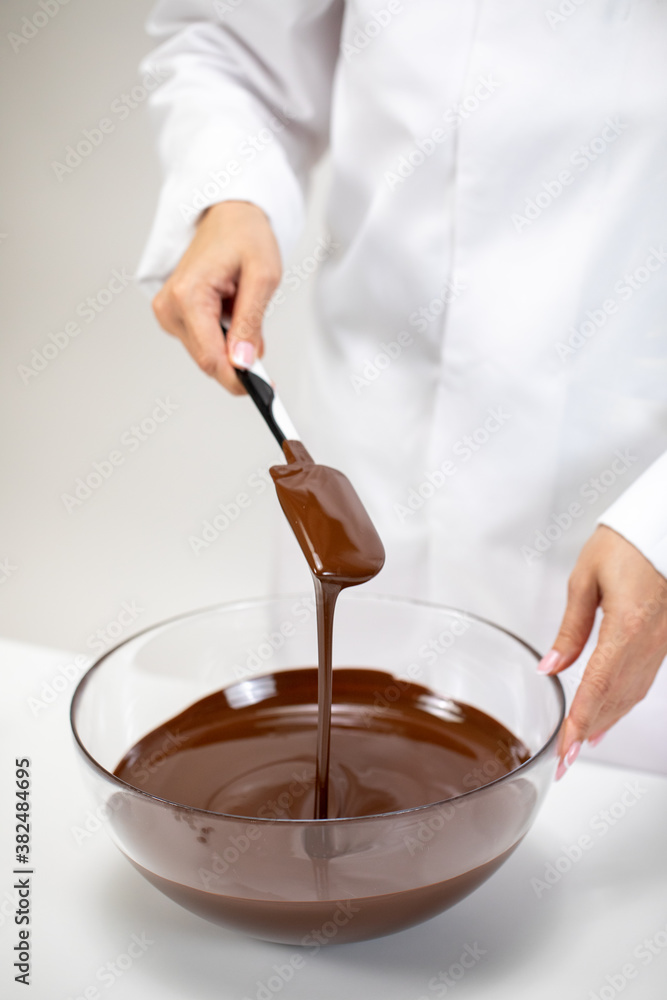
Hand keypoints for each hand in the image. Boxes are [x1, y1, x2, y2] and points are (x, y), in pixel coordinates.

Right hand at [152, 201, 281, 393]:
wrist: (228, 214)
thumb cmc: (244, 236)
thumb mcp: (262, 276)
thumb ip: (251, 322)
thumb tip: (244, 362)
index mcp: (187, 296)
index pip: (211, 359)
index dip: (240, 380)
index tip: (265, 391)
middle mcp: (169, 308)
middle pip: (208, 361)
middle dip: (239, 360)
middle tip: (262, 340)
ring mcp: (168, 313)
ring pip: (207, 354)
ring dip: (233, 345)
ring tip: (244, 309)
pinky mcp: (174, 316)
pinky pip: (204, 342)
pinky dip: (225, 336)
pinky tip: (232, 310)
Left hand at [538, 525, 666, 778]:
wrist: (661, 527)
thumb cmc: (626, 543)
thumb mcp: (585, 580)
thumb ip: (570, 629)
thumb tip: (551, 666)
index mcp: (627, 627)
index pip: (597, 688)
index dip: (579, 724)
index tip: (566, 752)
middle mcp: (649, 642)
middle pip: (615, 699)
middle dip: (589, 732)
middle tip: (567, 760)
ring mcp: (661, 644)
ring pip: (632, 694)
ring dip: (607, 721)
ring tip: (583, 743)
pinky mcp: (664, 639)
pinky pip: (643, 679)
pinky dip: (624, 701)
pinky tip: (611, 711)